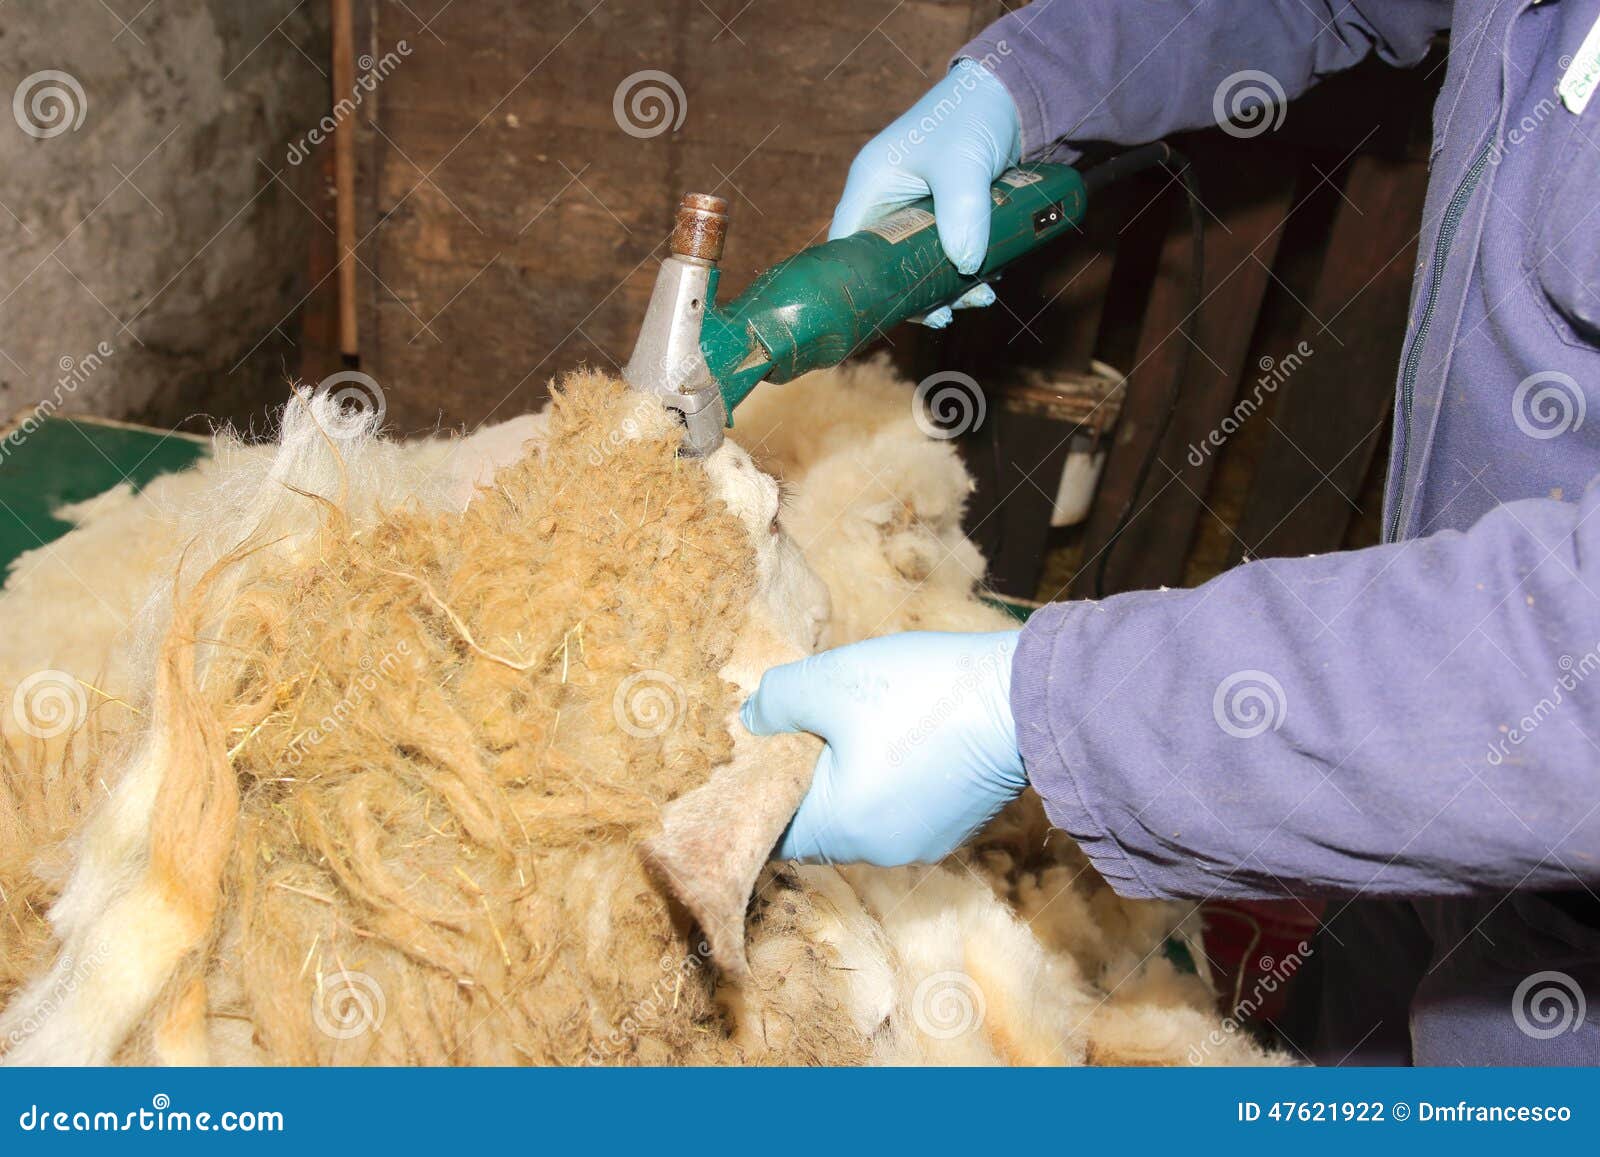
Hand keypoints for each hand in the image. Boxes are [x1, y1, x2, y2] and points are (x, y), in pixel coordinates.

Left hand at [741, 631, 1024, 865]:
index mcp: (841, 828)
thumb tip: (751, 719)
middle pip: (815, 819)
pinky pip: (899, 803)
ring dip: (848, 771)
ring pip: (859, 809)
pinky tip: (898, 728)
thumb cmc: (922, 693)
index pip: (771, 829)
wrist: (1027, 699)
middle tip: (804, 718)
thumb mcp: (830, 681)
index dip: (757, 787)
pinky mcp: (952, 822)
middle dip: (804, 773)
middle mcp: (878, 850)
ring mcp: (921, 840)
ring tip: (854, 718)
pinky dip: (887, 774)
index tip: (757, 745)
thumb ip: (776, 701)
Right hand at [830, 58, 1021, 327]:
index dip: (858, 283)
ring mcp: (917, 213)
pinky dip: (966, 273)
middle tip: (947, 315)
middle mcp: (888, 202)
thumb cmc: (973, 113)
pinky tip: (990, 279)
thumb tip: (965, 267)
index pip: (847, 245)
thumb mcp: (963, 162)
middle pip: (886, 266)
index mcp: (871, 185)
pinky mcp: (946, 219)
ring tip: (981, 297)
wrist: (1012, 94)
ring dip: (948, 289)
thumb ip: (962, 211)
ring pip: (920, 268)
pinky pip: (947, 257)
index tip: (886, 312)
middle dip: (916, 295)